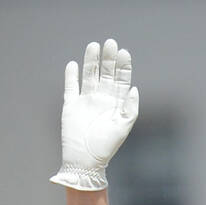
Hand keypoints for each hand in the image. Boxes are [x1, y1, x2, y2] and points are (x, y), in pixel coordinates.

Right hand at [50, 39, 138, 190]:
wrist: (85, 160)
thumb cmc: (106, 147)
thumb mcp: (123, 127)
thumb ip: (130, 109)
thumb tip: (134, 89)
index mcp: (116, 105)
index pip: (121, 81)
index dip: (123, 67)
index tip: (124, 53)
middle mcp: (102, 100)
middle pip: (106, 74)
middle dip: (108, 59)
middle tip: (110, 43)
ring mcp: (86, 101)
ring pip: (89, 76)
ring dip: (91, 61)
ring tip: (94, 46)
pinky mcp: (71, 105)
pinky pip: (71, 87)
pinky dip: (72, 76)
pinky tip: (74, 64)